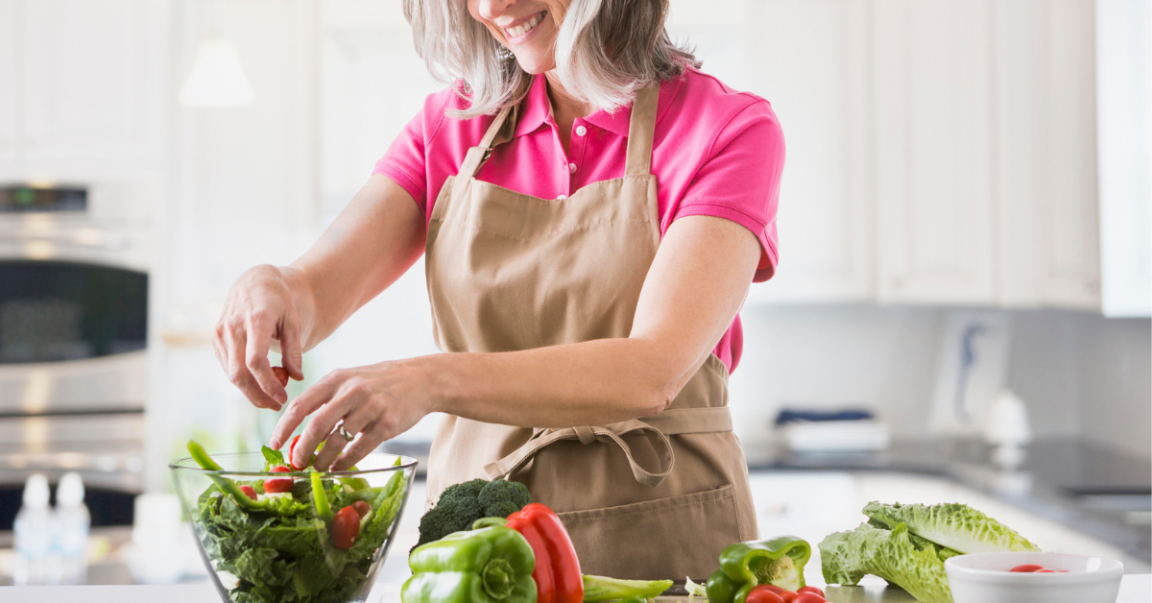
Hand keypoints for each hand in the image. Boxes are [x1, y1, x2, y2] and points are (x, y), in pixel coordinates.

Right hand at [214, 265, 307, 409]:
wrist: (255, 282)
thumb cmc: (280, 302)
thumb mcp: (293, 321)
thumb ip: (294, 350)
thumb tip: (297, 378)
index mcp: (255, 319)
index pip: (255, 360)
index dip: (268, 384)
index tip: (284, 398)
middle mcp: (233, 327)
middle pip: (239, 373)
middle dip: (258, 395)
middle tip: (278, 406)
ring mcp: (220, 334)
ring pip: (231, 374)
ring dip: (252, 391)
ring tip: (274, 395)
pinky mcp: (216, 340)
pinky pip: (228, 367)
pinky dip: (244, 380)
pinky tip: (261, 380)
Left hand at [270, 360, 432, 470]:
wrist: (422, 379)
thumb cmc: (380, 382)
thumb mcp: (351, 379)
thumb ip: (327, 399)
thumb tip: (300, 431)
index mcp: (336, 379)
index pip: (301, 404)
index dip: (284, 427)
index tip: (275, 445)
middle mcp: (352, 390)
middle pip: (316, 425)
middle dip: (302, 449)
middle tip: (297, 464)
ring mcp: (371, 406)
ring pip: (338, 440)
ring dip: (323, 459)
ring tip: (318, 468)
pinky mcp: (387, 423)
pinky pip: (360, 449)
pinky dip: (346, 462)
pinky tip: (340, 467)